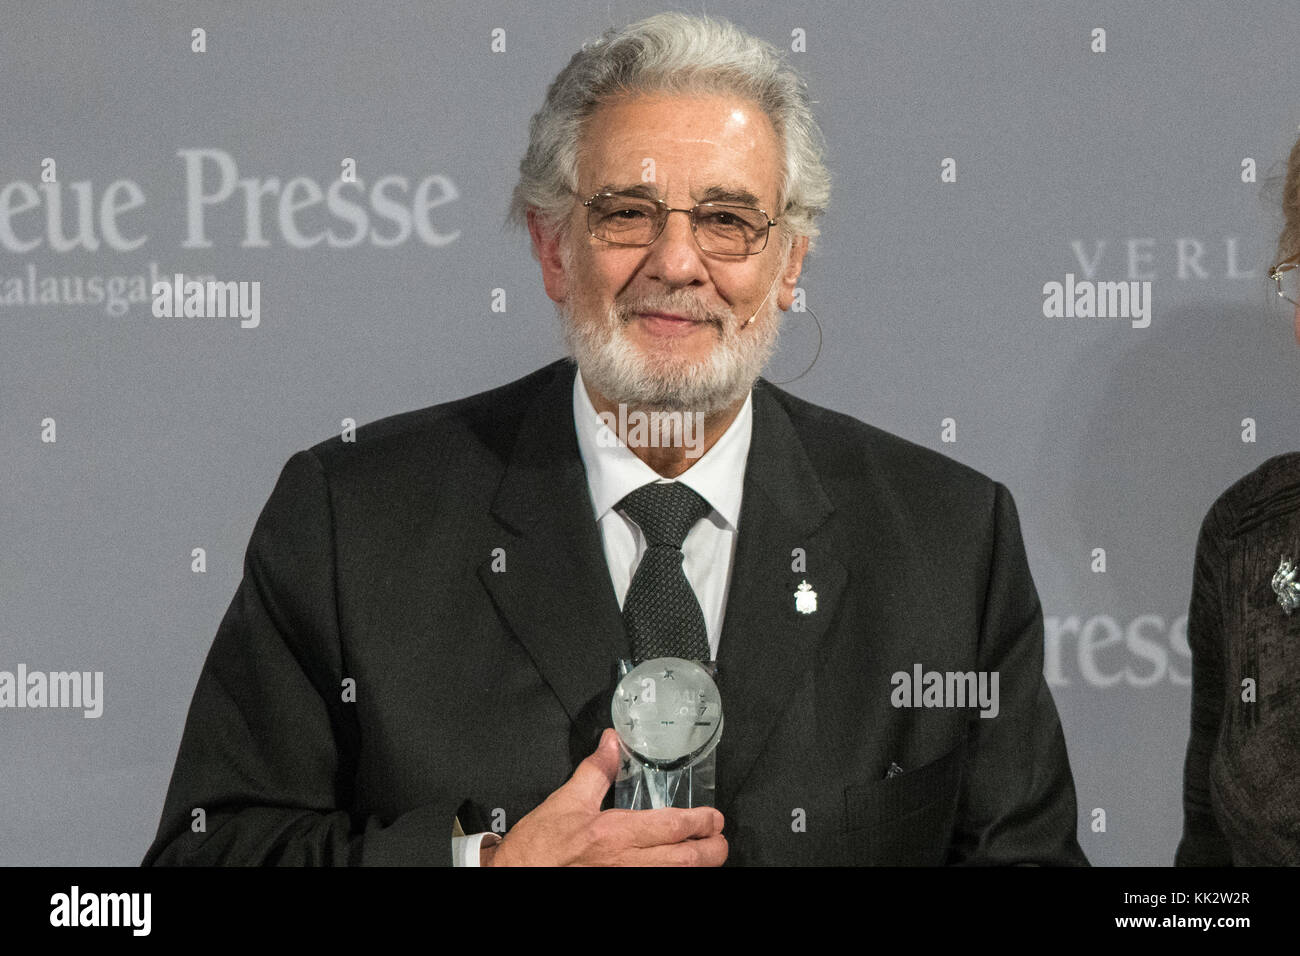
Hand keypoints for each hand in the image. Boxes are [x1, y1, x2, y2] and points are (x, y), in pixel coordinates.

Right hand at [481, 728, 727, 865]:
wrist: (516, 878)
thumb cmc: (538, 848)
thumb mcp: (566, 801)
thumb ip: (595, 771)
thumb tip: (611, 741)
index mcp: (614, 834)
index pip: (672, 827)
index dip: (701, 823)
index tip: (714, 818)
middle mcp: (624, 864)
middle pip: (684, 860)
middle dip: (711, 851)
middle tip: (721, 840)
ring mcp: (623, 882)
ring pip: (674, 877)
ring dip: (695, 867)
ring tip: (704, 856)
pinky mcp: (617, 893)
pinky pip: (654, 886)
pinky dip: (672, 877)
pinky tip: (676, 870)